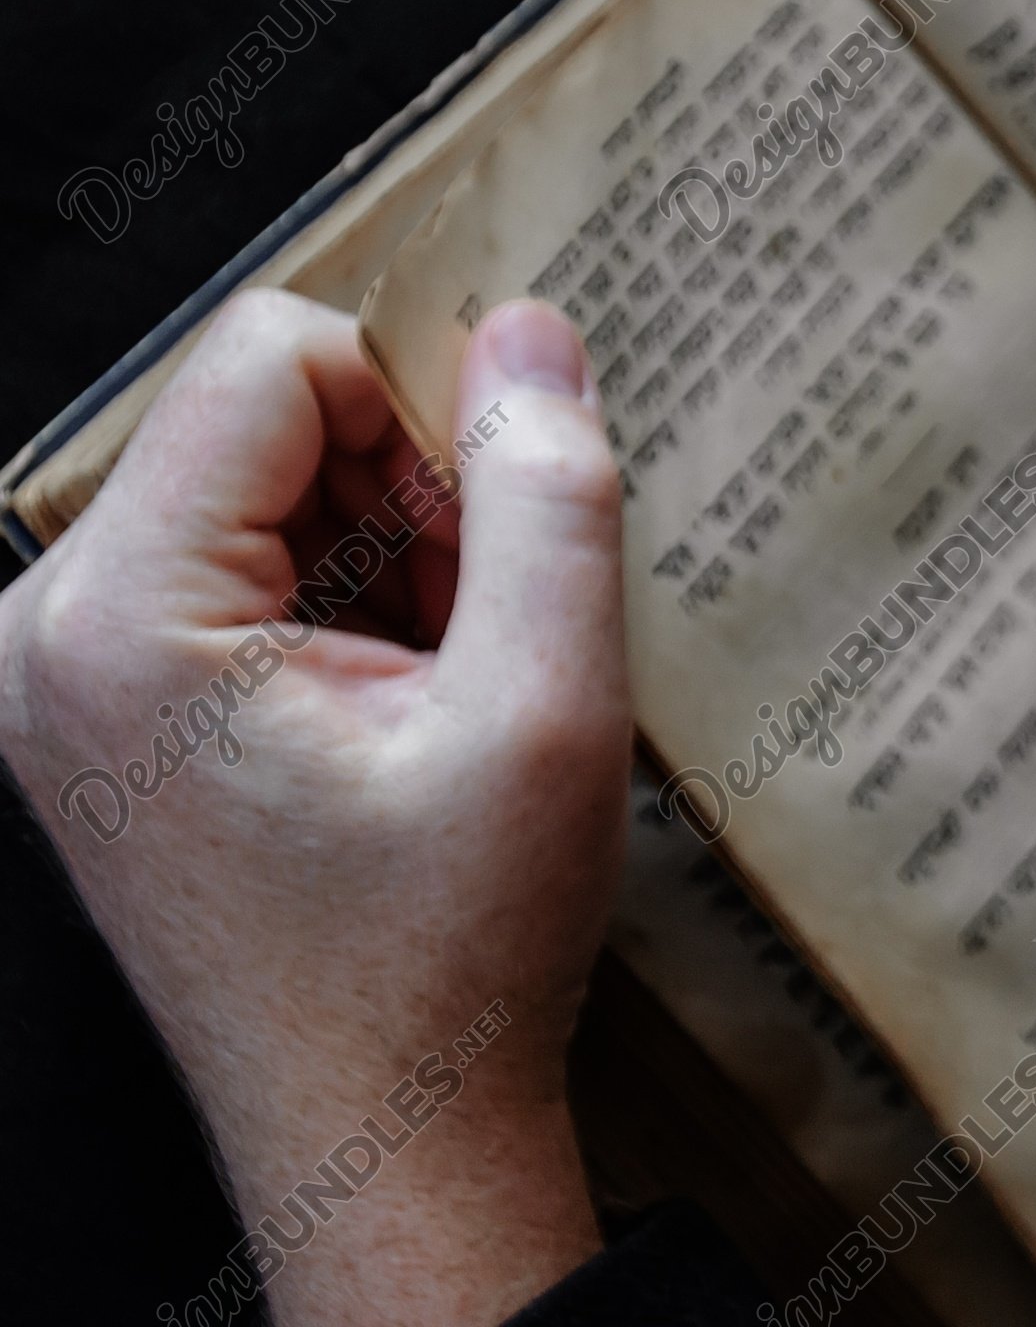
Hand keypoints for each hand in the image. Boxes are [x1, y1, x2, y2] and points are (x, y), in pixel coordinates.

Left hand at [0, 292, 628, 1325]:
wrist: (387, 1139)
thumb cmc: (447, 956)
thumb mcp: (546, 709)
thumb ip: (545, 496)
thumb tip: (530, 331)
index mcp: (119, 616)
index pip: (274, 356)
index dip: (419, 415)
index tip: (491, 547)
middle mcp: (53, 632)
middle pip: (261, 415)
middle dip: (405, 491)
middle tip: (481, 632)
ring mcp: (71, 675)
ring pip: (264, 486)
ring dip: (391, 551)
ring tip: (450, 687)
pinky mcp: (111, 712)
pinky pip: (245, 566)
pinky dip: (354, 606)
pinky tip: (409, 710)